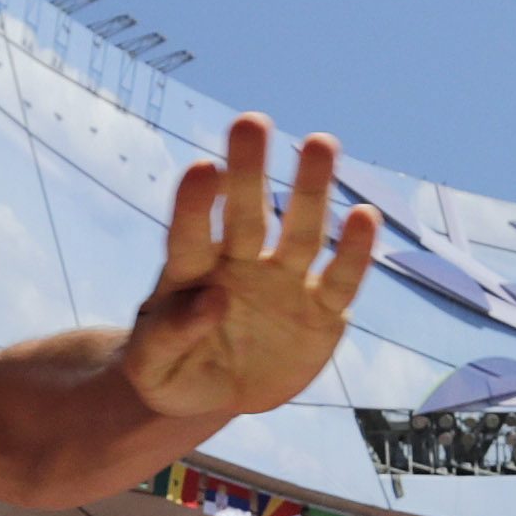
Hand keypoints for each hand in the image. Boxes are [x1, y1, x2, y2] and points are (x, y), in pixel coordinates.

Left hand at [121, 114, 378, 422]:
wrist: (212, 393)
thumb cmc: (172, 371)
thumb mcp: (151, 369)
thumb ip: (169, 337)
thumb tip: (212, 300)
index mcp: (190, 274)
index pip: (189, 235)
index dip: (195, 205)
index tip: (204, 169)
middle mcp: (240, 265)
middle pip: (245, 215)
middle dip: (249, 170)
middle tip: (251, 121)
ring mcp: (284, 283)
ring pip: (300, 231)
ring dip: (309, 190)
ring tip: (319, 142)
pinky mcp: (322, 311)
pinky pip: (340, 279)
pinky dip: (354, 252)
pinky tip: (364, 217)